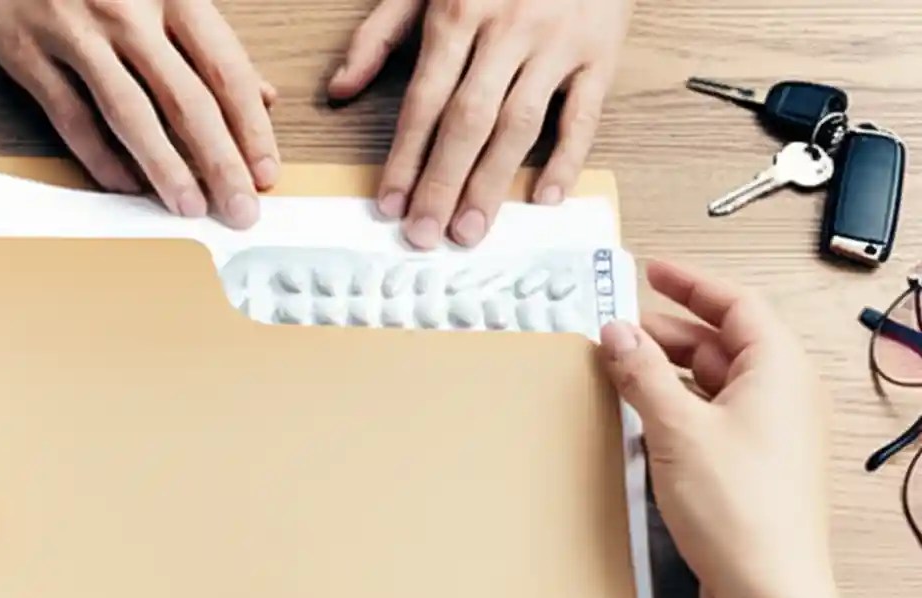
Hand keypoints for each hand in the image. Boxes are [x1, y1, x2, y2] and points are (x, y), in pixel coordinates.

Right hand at [0, 0, 278, 228]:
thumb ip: (211, 41)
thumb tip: (263, 96)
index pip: (225, 69)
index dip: (251, 128)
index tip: (266, 173)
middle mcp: (127, 11)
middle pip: (186, 100)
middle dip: (220, 162)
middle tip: (239, 209)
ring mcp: (75, 32)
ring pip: (130, 114)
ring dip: (165, 169)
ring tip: (190, 207)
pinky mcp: (27, 52)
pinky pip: (72, 118)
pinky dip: (101, 158)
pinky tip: (127, 185)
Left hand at [329, 0, 631, 247]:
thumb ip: (379, 34)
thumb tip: (339, 88)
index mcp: (457, 12)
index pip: (423, 101)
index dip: (403, 158)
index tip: (389, 204)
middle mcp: (506, 30)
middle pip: (467, 121)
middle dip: (442, 184)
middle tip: (425, 234)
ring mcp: (556, 43)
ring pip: (519, 125)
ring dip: (492, 184)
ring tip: (470, 230)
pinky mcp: (600, 53)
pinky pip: (583, 114)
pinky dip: (567, 158)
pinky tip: (546, 198)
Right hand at [598, 261, 832, 597]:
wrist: (767, 589)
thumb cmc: (740, 511)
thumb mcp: (675, 427)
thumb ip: (642, 373)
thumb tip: (618, 333)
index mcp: (779, 369)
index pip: (736, 303)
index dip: (690, 284)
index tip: (651, 272)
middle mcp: (784, 394)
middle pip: (724, 340)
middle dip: (669, 331)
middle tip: (619, 331)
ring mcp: (773, 431)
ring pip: (717, 379)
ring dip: (670, 371)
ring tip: (623, 371)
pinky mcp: (756, 463)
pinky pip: (715, 414)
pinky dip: (679, 405)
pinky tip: (644, 417)